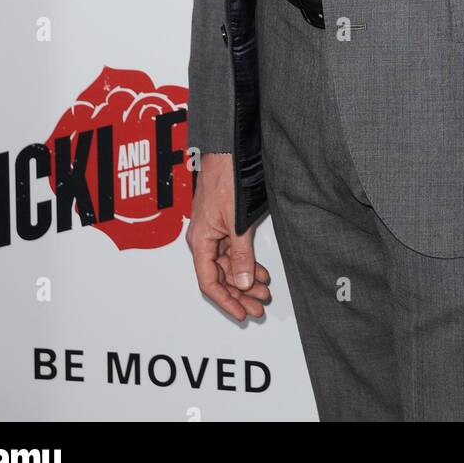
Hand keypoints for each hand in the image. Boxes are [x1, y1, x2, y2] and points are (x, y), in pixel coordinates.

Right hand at [186, 153, 270, 320]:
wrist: (226, 149)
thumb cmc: (225, 178)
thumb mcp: (236, 221)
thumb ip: (240, 253)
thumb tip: (241, 283)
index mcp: (200, 241)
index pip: (209, 282)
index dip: (225, 302)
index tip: (241, 313)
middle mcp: (203, 239)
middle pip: (220, 277)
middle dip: (240, 295)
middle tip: (259, 307)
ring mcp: (213, 231)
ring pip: (228, 266)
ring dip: (245, 280)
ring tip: (263, 292)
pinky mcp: (224, 223)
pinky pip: (233, 251)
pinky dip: (246, 263)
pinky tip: (259, 272)